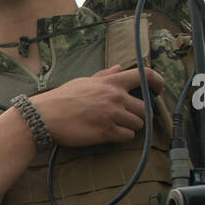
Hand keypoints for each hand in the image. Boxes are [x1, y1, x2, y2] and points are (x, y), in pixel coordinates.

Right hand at [31, 64, 164, 147]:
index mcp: (111, 82)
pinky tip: (110, 134)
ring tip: (115, 127)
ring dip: (130, 127)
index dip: (158, 82)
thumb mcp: (84, 81)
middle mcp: (115, 97)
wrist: (45, 116)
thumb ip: (105, 76)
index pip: (145, 76)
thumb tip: (119, 68)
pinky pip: (127, 136)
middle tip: (128, 118)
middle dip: (139, 115)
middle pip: (145, 108)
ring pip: (138, 124)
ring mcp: (112, 115)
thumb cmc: (62, 98)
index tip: (159, 90)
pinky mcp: (106, 132)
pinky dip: (122, 136)